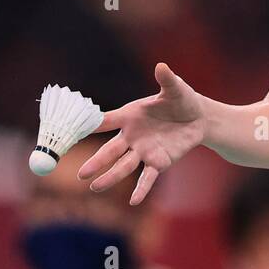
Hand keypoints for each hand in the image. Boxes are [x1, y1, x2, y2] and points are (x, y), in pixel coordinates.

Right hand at [77, 63, 205, 205]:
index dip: (88, 127)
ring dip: (110, 177)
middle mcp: (132, 136)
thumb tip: (161, 66)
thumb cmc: (181, 100)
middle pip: (110, 150)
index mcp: (130, 116)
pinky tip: (134, 202)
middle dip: (96, 162)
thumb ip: (166, 80)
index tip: (70, 133)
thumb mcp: (175, 88)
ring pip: (123, 166)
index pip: (104, 122)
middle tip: (80, 174)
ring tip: (95, 187)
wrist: (199, 118)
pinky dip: (141, 189)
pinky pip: (148, 177)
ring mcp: (143, 151)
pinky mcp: (159, 162)